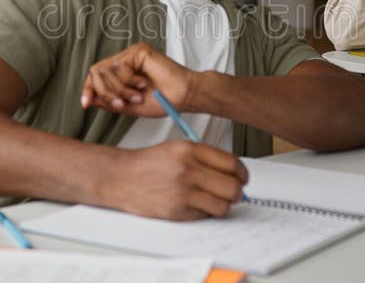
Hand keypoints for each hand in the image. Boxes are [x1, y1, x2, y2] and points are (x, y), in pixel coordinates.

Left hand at [81, 42, 195, 115]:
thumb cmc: (163, 101)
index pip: (97, 77)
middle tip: (121, 104)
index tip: (85, 104)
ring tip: (137, 96)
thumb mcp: (129, 105)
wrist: (182, 97)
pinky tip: (143, 84)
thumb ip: (109, 101)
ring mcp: (132, 54)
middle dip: (106, 93)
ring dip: (120, 89)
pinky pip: (120, 66)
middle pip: (97, 73)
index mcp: (123, 73)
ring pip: (106, 71)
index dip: (88, 89)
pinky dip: (128, 81)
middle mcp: (125, 61)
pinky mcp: (139, 50)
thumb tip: (89, 98)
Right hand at [104, 141, 247, 219]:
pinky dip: (205, 213)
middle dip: (237, 192)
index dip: (243, 173)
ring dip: (223, 205)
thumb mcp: (178, 148)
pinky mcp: (177, 210)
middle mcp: (188, 169)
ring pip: (223, 205)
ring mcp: (183, 191)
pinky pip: (205, 216)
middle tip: (233, 193)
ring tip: (214, 201)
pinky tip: (196, 205)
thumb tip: (234, 172)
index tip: (243, 178)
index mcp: (190, 150)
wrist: (121, 177)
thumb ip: (205, 158)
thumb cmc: (149, 164)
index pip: (232, 163)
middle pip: (232, 187)